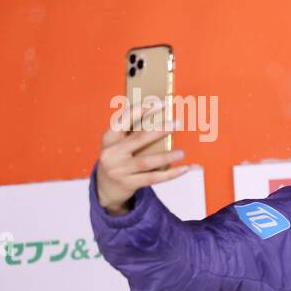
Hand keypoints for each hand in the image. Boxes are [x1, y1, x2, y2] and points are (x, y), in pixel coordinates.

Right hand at [96, 99, 187, 214]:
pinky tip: (184, 168)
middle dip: (159, 130)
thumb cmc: (118, 158)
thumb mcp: (118, 144)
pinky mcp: (128, 183)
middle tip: (177, 123)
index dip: (140, 110)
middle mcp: (111, 153)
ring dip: (166, 156)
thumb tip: (160, 116)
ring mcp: (119, 170)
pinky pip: (153, 178)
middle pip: (138, 139)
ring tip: (182, 152)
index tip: (159, 102)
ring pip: (146, 161)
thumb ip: (132, 132)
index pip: (123, 120)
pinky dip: (170, 174)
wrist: (106, 187)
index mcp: (109, 138)